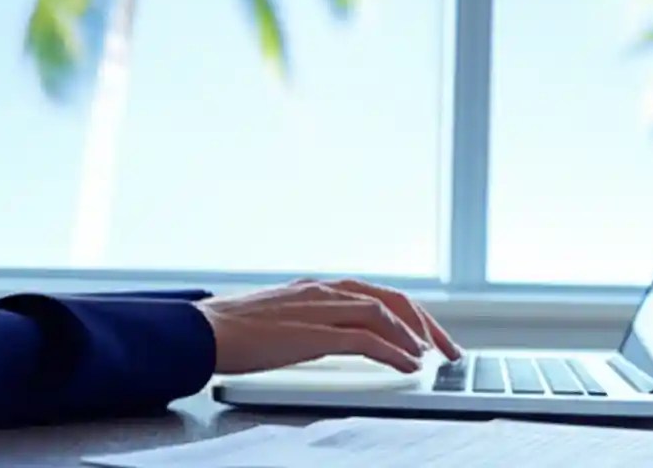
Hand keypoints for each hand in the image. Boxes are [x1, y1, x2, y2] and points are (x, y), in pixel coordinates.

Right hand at [195, 278, 462, 374]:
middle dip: (427, 324)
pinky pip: (366, 339)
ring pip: (384, 313)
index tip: (432, 336)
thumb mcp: (290, 319)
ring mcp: (320, 307)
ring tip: (430, 359)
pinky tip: (408, 366)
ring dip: (414, 337)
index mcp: (323, 286)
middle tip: (449, 350)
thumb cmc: (239, 331)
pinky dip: (393, 351)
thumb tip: (351, 339)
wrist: (203, 331)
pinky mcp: (312, 331)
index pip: (382, 294)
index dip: (414, 314)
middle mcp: (327, 290)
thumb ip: (321, 322)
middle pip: (394, 299)